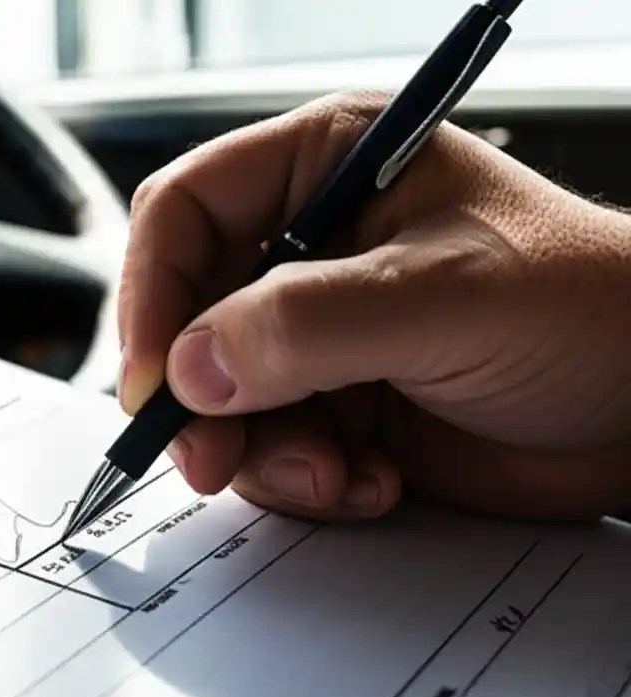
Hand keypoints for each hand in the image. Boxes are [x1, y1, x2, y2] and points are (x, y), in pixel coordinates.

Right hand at [118, 92, 630, 521]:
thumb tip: (190, 369)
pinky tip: (372, 482)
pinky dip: (304, 480)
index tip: (153, 377)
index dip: (152, 291)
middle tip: (210, 456)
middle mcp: (306, 249)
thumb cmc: (587, 310)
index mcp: (323, 171)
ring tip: (333, 473)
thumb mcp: (443, 298)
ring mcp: (317, 334)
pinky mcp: (335, 405)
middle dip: (197, 396)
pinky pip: (268, 448)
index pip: (186, 212)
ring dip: (259, 451)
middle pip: (186, 316)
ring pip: (219, 397)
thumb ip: (307, 326)